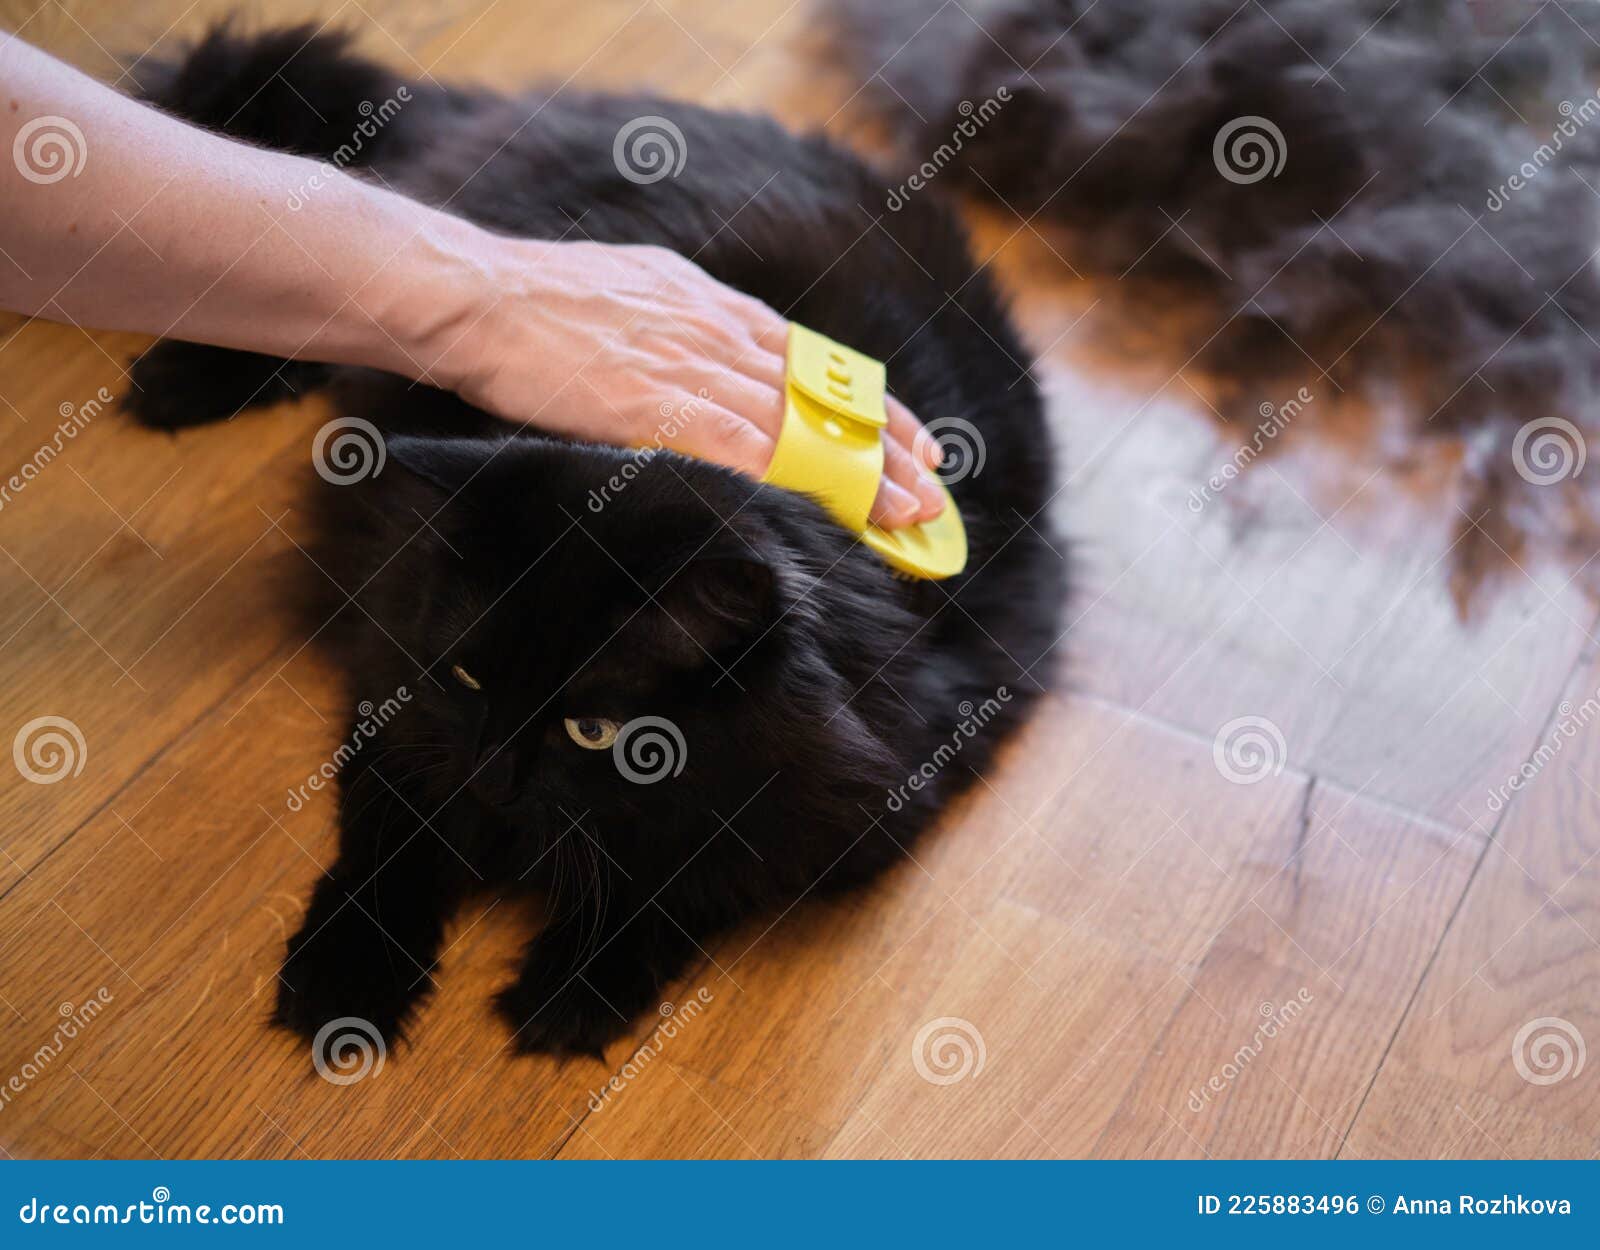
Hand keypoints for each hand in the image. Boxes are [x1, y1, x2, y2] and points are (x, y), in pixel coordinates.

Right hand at [424, 237, 946, 528]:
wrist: (477, 294)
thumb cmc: (542, 298)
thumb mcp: (639, 289)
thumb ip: (688, 321)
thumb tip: (721, 349)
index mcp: (714, 307)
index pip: (817, 365)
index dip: (874, 407)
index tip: (917, 442)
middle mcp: (717, 333)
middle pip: (820, 400)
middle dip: (885, 452)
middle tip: (932, 496)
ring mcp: (689, 367)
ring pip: (795, 427)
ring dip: (855, 475)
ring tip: (903, 516)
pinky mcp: (653, 403)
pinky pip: (735, 447)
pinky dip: (785, 479)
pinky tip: (820, 510)